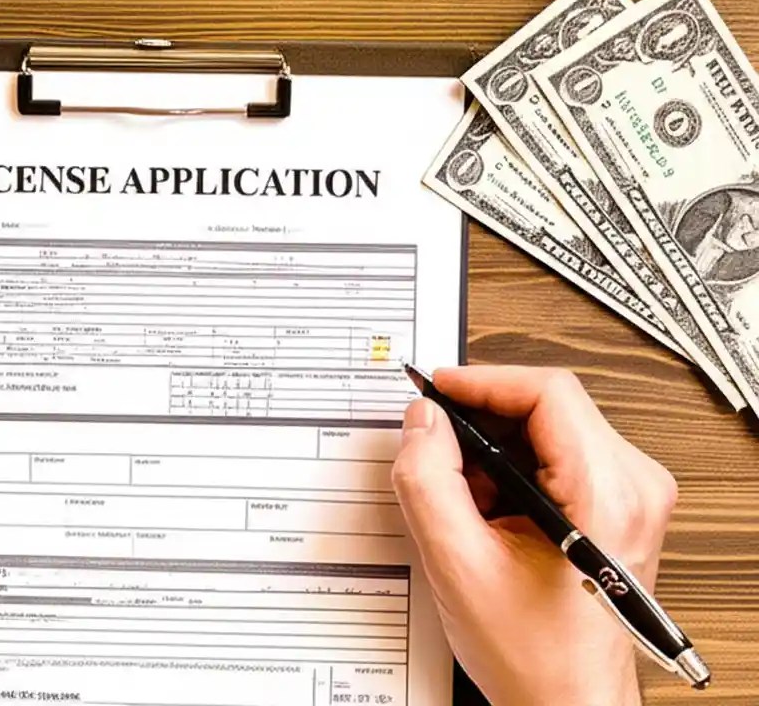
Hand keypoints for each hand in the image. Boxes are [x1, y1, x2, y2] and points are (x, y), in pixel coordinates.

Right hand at [392, 367, 677, 705]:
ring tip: (459, 495)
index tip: (437, 388)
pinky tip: (484, 510)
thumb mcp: (457, 564)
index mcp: (607, 493)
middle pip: (548, 407)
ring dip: (493, 450)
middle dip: (480, 420)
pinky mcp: (616, 506)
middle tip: (432, 445)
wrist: (570, 702)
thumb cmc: (535, 654)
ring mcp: (630, 495)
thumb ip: (428, 481)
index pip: (548, 392)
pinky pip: (556, 457)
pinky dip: (510, 470)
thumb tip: (422, 423)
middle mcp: (633, 486)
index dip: (482, 381)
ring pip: (549, 430)